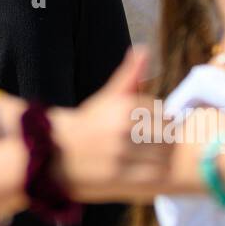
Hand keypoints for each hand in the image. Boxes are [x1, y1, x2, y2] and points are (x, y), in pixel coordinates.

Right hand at [51, 48, 174, 201]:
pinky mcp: (119, 176)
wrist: (57, 152)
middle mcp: (124, 128)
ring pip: (163, 158)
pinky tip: (142, 172)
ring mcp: (121, 153)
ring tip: (146, 159)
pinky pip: (153, 176)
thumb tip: (143, 49)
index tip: (148, 129)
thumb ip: (129, 75)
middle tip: (150, 147)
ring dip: (160, 160)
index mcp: (125, 105)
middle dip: (163, 143)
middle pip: (167, 137)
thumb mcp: (107, 96)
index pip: (166, 115)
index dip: (161, 124)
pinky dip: (153, 176)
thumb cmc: (88, 122)